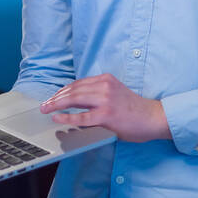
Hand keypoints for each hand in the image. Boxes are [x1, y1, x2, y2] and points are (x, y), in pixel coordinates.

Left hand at [39, 73, 170, 142]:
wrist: (153, 118)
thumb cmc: (135, 109)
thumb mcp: (115, 94)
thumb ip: (98, 95)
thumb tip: (75, 103)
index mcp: (106, 79)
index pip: (78, 83)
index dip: (62, 91)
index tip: (52, 98)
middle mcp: (105, 86)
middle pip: (73, 90)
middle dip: (55, 98)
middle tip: (44, 105)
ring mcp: (106, 100)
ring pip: (74, 99)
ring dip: (56, 105)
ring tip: (46, 110)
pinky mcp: (107, 115)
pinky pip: (81, 116)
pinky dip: (67, 117)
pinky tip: (57, 118)